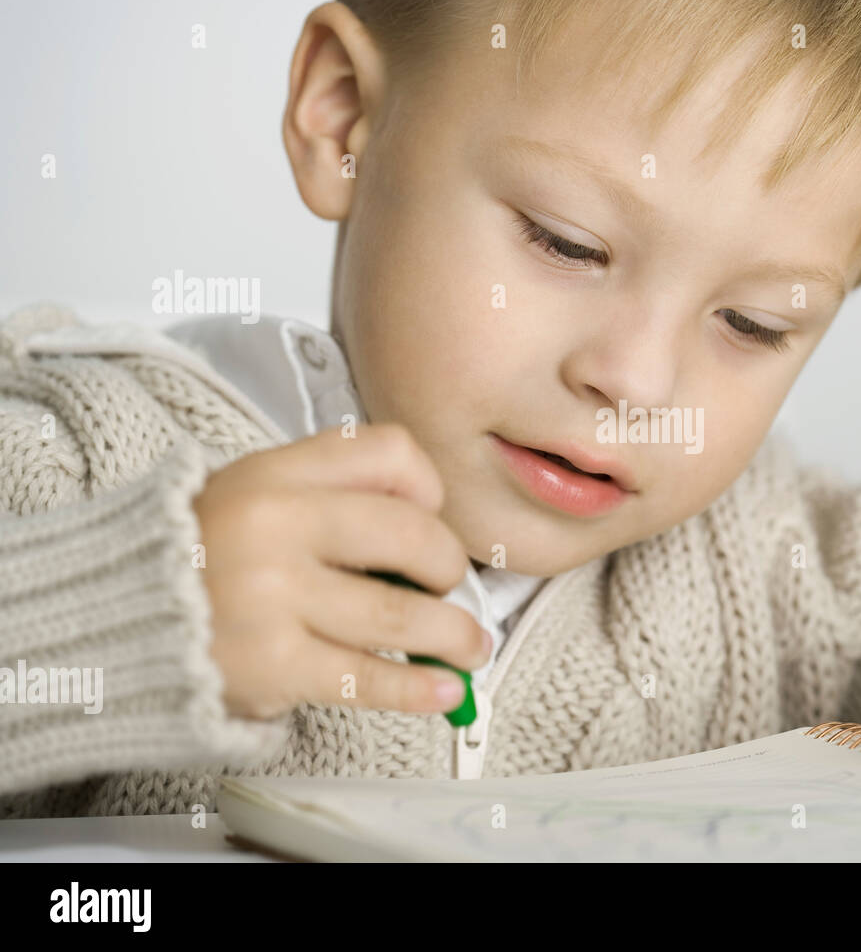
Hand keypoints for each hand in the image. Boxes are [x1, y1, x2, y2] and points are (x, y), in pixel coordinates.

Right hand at [192, 422, 491, 720]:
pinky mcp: (273, 665)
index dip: (428, 486)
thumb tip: (428, 537)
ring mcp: (274, 597)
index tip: (433, 516)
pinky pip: (368, 678)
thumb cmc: (198, 558)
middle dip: (447, 567)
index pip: (389, 453)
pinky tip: (445, 688)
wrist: (108, 623)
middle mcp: (276, 525)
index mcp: (276, 473)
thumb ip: (328, 495)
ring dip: (453, 635)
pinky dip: (419, 688)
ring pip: (402, 615)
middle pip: (412, 535)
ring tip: (471, 647)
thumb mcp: (251, 494)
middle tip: (448, 587)